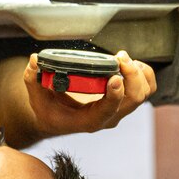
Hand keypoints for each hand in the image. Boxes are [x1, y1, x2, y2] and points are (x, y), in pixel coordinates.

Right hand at [22, 50, 156, 135]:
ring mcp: (119, 109)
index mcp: (88, 121)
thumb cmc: (49, 110)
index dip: (114, 96)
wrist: (57, 119)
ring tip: (124, 58)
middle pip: (134, 100)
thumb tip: (35, 61)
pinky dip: (143, 74)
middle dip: (132, 76)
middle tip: (119, 57)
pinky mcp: (124, 100)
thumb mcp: (36, 98)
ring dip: (139, 74)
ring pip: (143, 94)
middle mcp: (108, 117)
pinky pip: (146, 89)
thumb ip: (33, 80)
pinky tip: (130, 63)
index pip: (107, 112)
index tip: (114, 77)